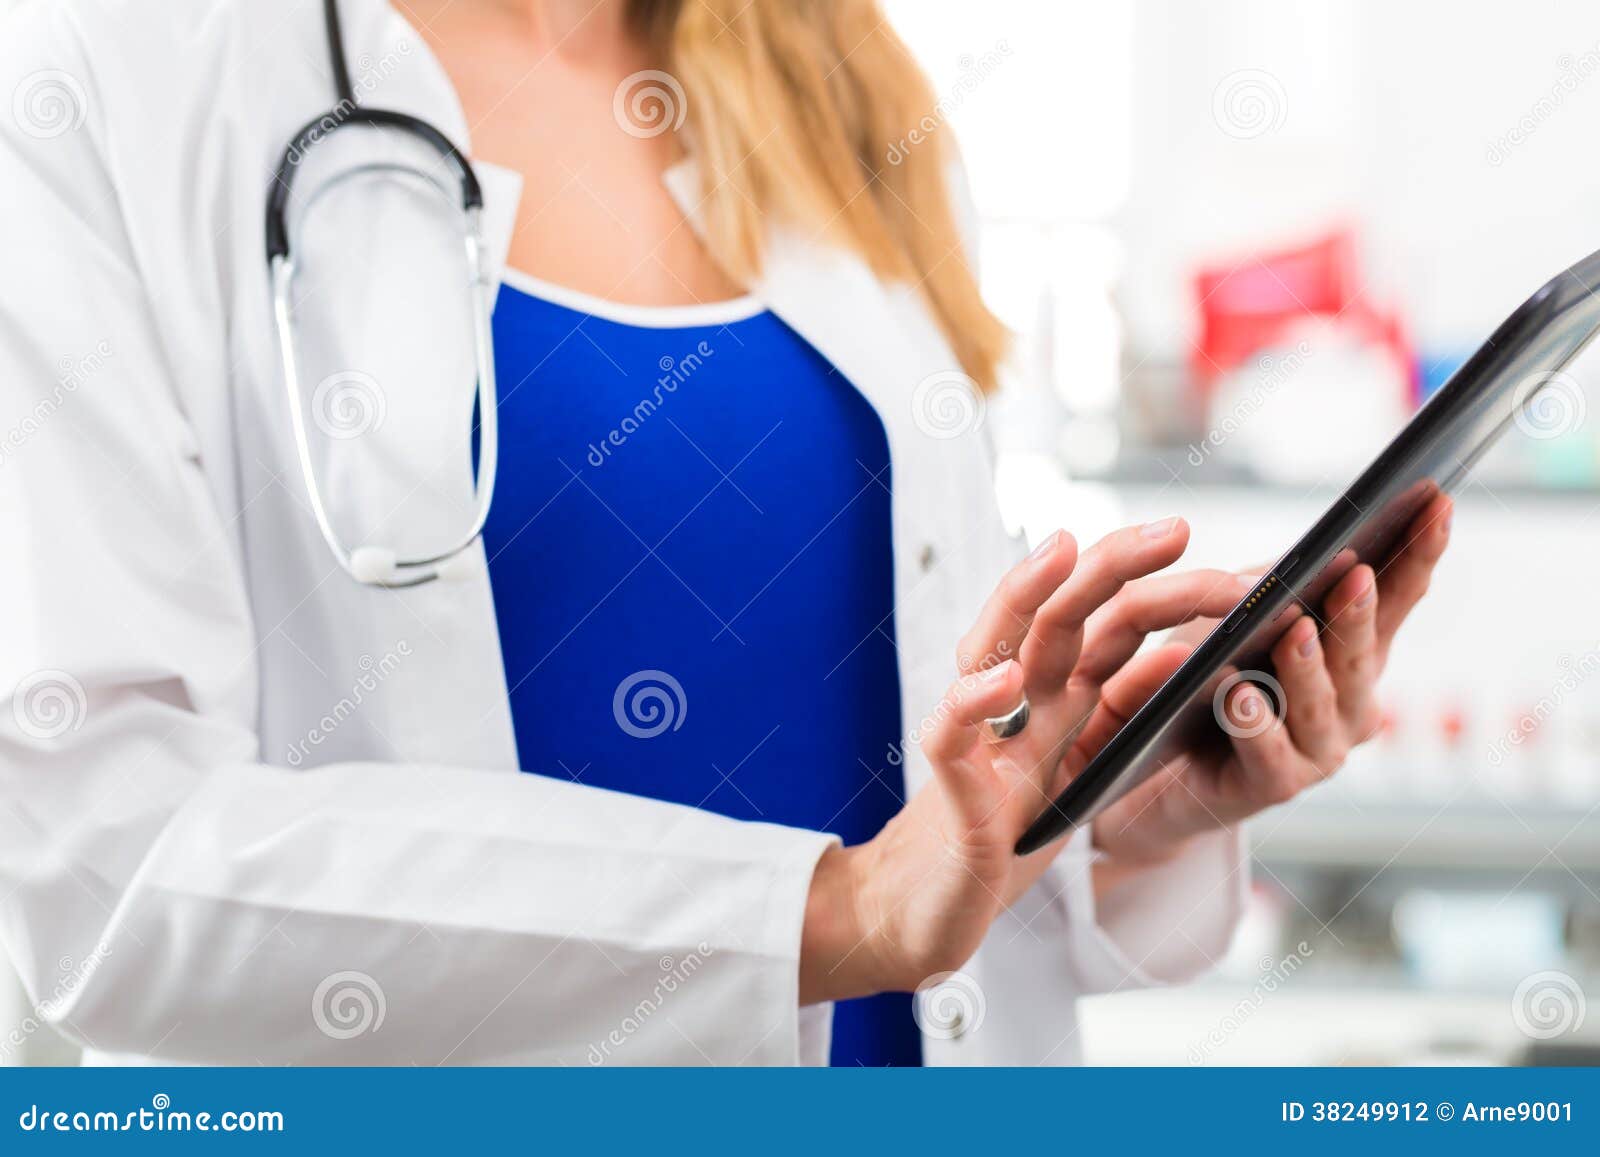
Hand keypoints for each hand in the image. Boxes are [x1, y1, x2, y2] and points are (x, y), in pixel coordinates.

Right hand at [800, 516, 1236, 1001]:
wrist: (927, 912)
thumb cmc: (1001, 838)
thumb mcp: (1080, 774)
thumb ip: (1119, 716)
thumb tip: (1184, 656)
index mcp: (1050, 704)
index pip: (1093, 622)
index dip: (1135, 577)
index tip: (1180, 536)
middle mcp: (1013, 711)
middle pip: (1056, 619)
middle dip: (1110, 567)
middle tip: (1171, 530)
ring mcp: (978, 745)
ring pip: (994, 650)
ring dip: (1027, 597)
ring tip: (1062, 551)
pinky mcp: (952, 798)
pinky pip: (950, 738)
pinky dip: (971, 705)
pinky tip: (1001, 682)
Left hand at [1086, 494, 1453, 865]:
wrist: (1160, 764)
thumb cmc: (1207, 675)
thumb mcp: (1239, 614)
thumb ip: (1276, 584)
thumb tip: (1306, 556)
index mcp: (1354, 650)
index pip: (1397, 595)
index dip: (1418, 552)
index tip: (1435, 501)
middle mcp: (1352, 701)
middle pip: (1362, 650)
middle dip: (1358, 611)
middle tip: (1355, 571)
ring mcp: (1320, 748)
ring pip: (1321, 703)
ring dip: (1308, 665)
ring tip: (1294, 631)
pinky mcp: (1274, 785)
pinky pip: (1269, 754)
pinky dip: (1255, 723)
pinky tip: (1238, 694)